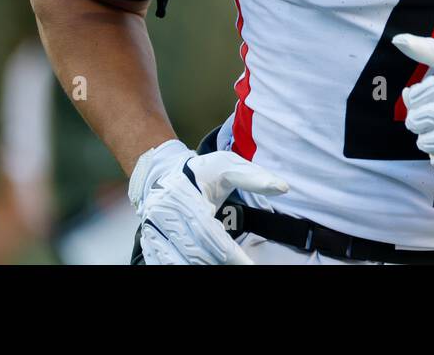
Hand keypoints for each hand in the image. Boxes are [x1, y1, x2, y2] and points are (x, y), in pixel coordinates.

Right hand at [129, 139, 288, 264]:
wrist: (162, 173)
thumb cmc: (200, 171)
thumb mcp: (227, 166)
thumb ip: (255, 177)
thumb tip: (283, 187)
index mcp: (185, 198)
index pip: (210, 234)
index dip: (232, 255)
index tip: (250, 266)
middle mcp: (166, 215)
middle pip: (196, 252)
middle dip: (221, 263)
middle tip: (242, 266)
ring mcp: (154, 229)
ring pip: (179, 260)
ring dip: (202, 265)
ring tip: (225, 264)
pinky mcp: (150, 240)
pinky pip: (163, 261)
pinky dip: (181, 264)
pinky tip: (200, 264)